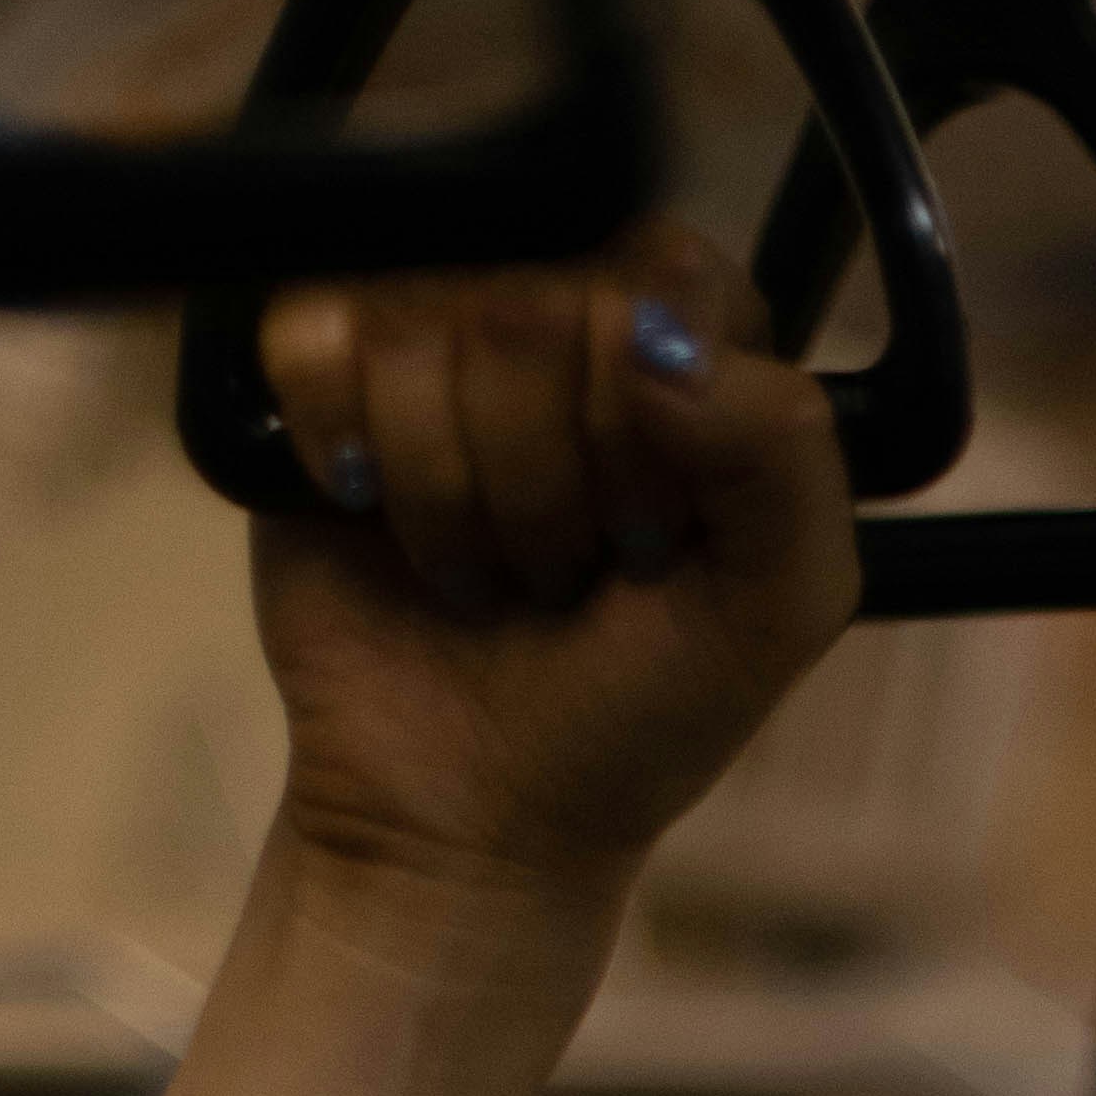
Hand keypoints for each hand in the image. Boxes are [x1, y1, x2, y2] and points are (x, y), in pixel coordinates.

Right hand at [252, 212, 857, 938]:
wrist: (471, 819)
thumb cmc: (636, 712)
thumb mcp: (780, 607)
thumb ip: (785, 452)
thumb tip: (650, 338)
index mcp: (690, 341)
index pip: (659, 276)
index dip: (641, 420)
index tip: (643, 536)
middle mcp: (560, 307)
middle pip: (527, 300)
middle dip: (542, 477)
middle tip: (556, 569)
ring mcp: (432, 329)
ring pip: (416, 324)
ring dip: (448, 490)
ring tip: (480, 568)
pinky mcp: (319, 370)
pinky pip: (310, 334)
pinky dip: (347, 450)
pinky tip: (375, 518)